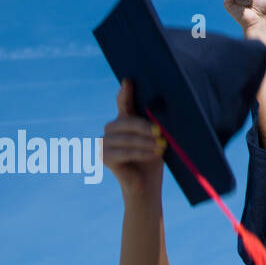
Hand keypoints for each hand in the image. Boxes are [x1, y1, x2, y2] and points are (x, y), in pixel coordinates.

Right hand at [103, 81, 165, 201]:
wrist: (147, 184)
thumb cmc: (154, 156)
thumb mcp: (157, 137)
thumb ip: (154, 124)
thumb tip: (162, 112)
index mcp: (124, 120)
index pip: (124, 103)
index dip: (125, 92)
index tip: (129, 80)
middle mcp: (111, 129)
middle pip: (124, 122)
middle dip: (144, 126)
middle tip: (159, 132)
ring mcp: (104, 143)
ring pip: (124, 138)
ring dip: (145, 142)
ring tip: (161, 147)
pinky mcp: (103, 158)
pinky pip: (123, 152)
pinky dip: (140, 152)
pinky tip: (153, 154)